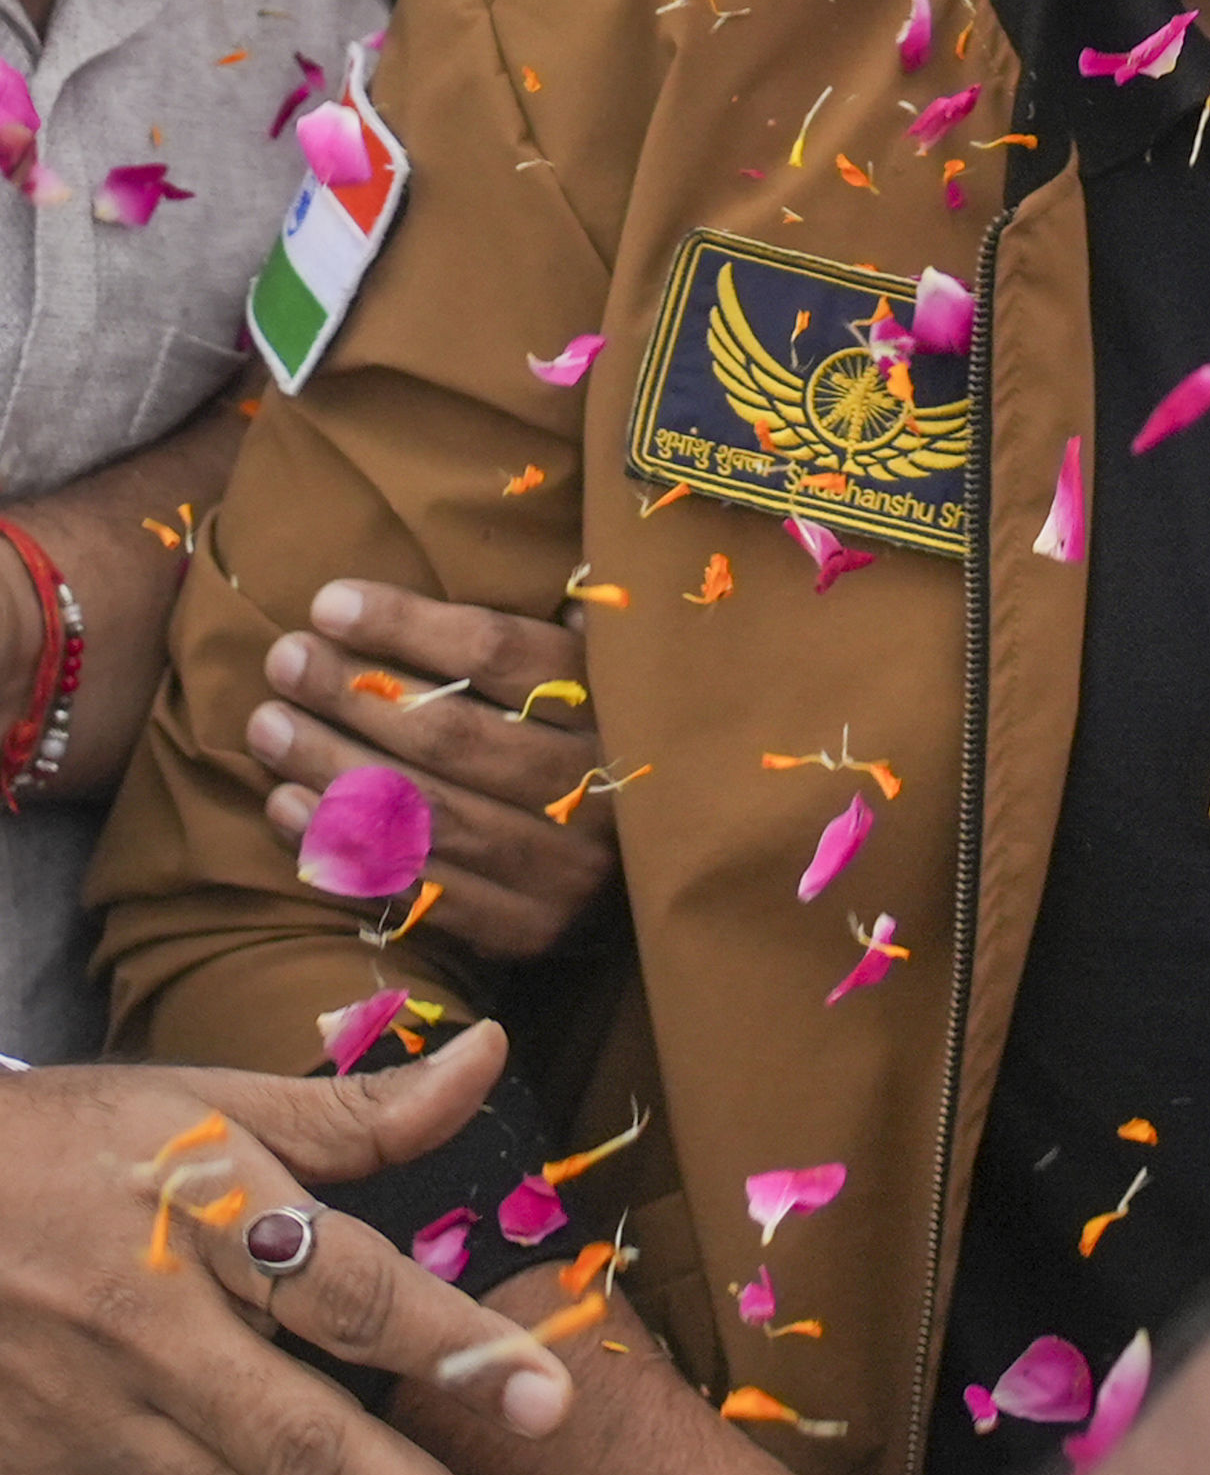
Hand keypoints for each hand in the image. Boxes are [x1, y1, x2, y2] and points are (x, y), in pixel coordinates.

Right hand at [0, 1028, 569, 1474]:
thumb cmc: (65, 1147)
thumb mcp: (202, 1105)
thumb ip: (355, 1113)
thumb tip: (491, 1057)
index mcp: (206, 1219)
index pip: (354, 1292)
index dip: (456, 1350)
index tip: (551, 1401)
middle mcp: (150, 1334)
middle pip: (306, 1443)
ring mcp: (84, 1429)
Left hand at [248, 581, 613, 963]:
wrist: (679, 860)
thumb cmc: (615, 730)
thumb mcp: (615, 662)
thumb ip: (577, 617)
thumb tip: (538, 544)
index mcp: (618, 702)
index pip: (499, 654)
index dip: (408, 626)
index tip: (329, 601)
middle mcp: (596, 787)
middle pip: (451, 735)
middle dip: (354, 693)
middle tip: (282, 659)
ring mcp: (562, 869)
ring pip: (425, 813)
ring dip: (331, 767)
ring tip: (265, 725)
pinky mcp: (526, 930)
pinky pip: (419, 889)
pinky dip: (342, 849)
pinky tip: (285, 807)